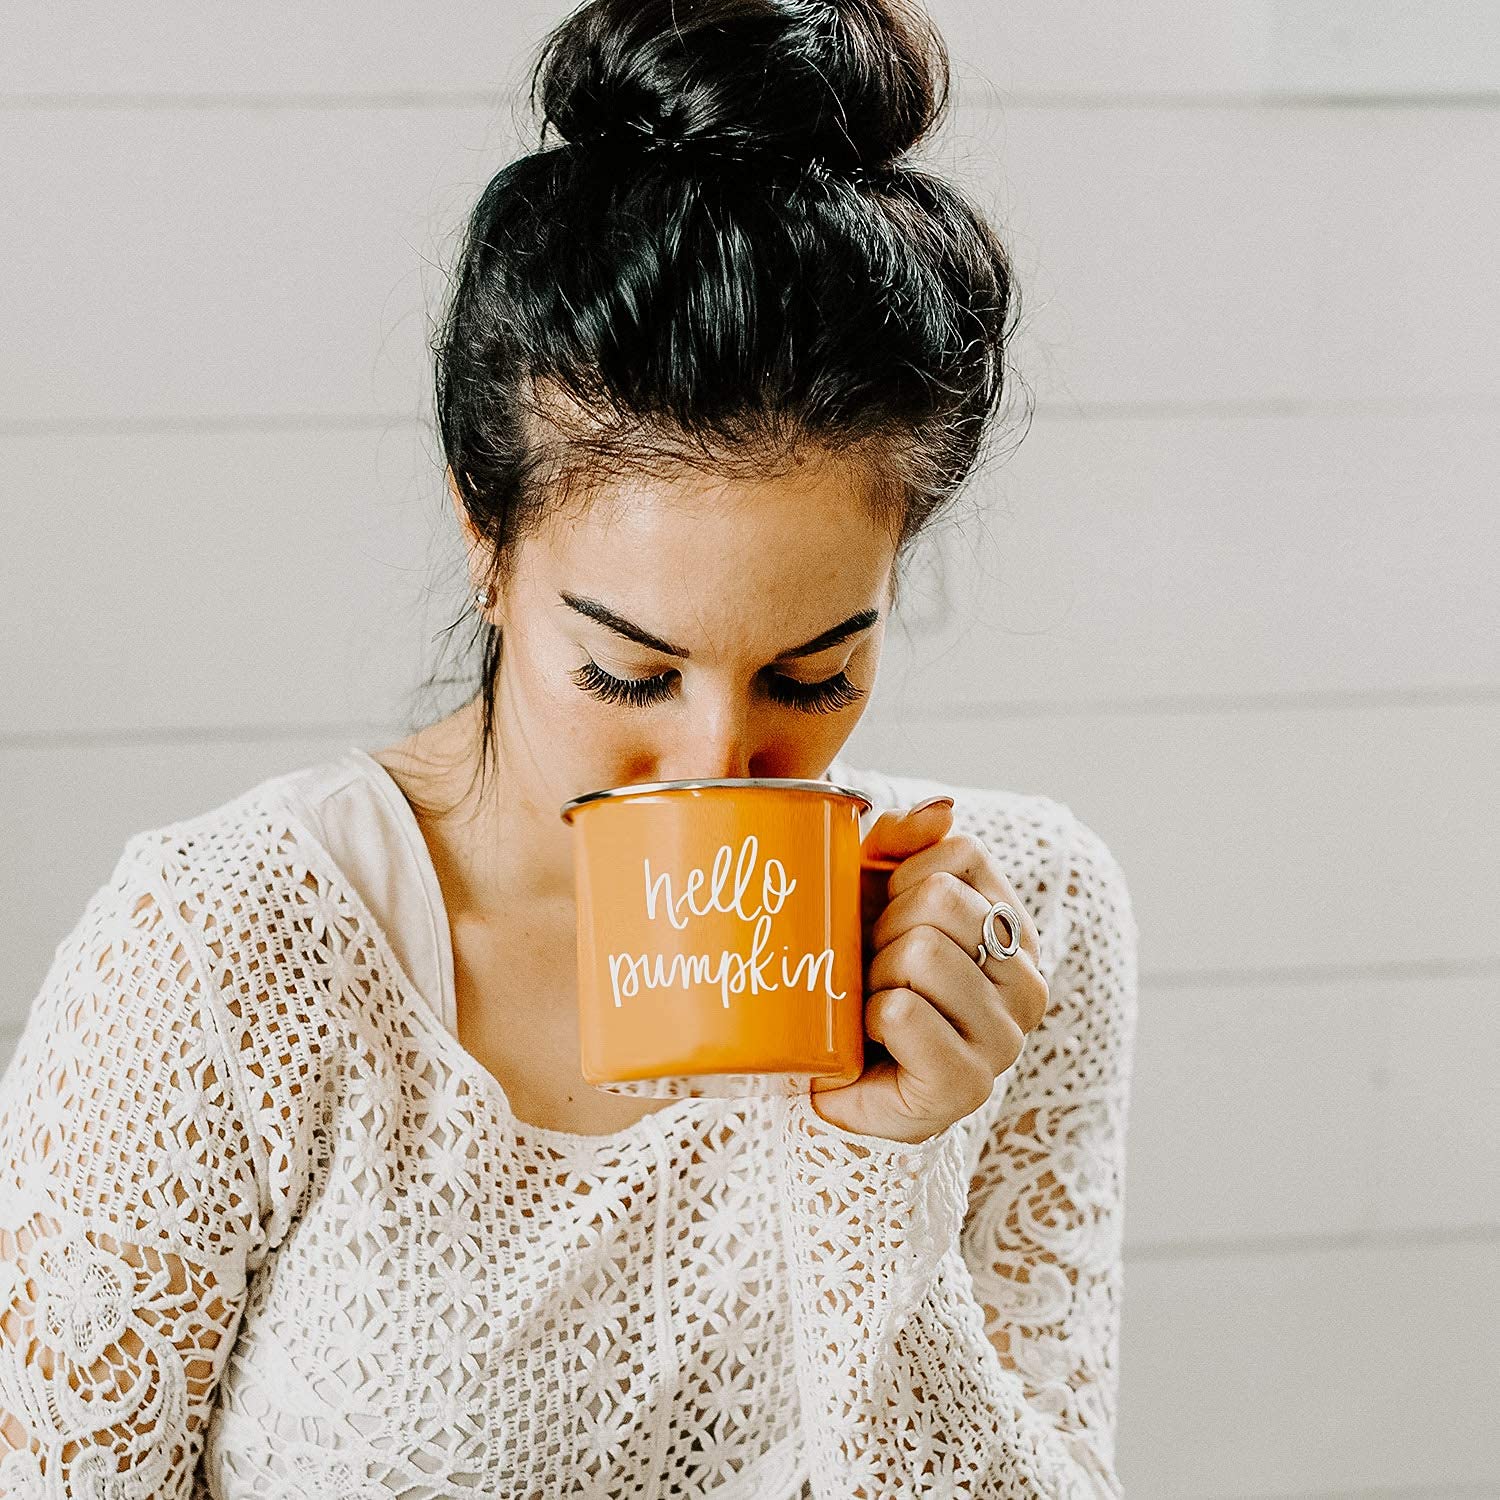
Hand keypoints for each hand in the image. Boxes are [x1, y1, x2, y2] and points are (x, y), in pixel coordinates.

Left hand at [807, 796, 1048, 1144]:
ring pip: (921, 953)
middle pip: (938, 900)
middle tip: (872, 966)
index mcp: (1014, 930)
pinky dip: (866, 1017)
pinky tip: (871, 1038)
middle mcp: (1028, 984)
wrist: (827, 1075)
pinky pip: (901, 1012)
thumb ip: (901, 842)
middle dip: (881, 927)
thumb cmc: (859, 977)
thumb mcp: (872, 895)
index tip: (886, 912)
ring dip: (870, 975)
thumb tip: (941, 809)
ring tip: (871, 1001)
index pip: (962, 852)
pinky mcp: (965, 1087)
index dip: (901, 873)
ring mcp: (1004, 1040)